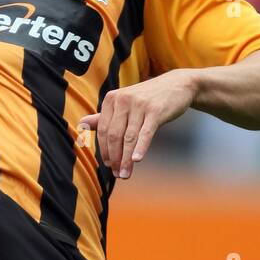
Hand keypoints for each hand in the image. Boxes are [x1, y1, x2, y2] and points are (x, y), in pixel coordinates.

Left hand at [77, 69, 198, 178]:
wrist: (177, 85)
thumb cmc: (148, 98)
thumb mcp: (124, 104)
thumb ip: (104, 116)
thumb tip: (81, 123)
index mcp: (112, 99)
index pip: (103, 130)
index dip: (104, 150)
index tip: (108, 165)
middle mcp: (123, 100)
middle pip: (114, 136)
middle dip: (114, 158)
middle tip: (117, 174)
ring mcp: (139, 104)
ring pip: (129, 138)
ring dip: (125, 159)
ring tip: (125, 174)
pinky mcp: (155, 110)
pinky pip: (145, 133)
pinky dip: (140, 148)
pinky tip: (136, 160)